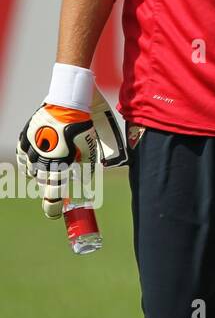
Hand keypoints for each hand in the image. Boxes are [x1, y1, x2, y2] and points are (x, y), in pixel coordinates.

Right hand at [16, 95, 127, 217]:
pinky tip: (38, 153)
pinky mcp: (24, 137)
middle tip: (59, 177)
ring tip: (51, 161)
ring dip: (40, 169)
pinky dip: (29, 157)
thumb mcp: (89, 148)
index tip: (54, 214)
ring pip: (31, 168)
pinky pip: (23, 154)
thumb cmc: (82, 126)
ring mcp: (30, 147)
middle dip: (50, 182)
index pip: (52, 192)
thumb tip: (85, 182)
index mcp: (57, 163)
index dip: (52, 206)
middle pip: (41, 181)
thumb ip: (86, 167)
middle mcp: (40, 158)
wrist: (67, 102)